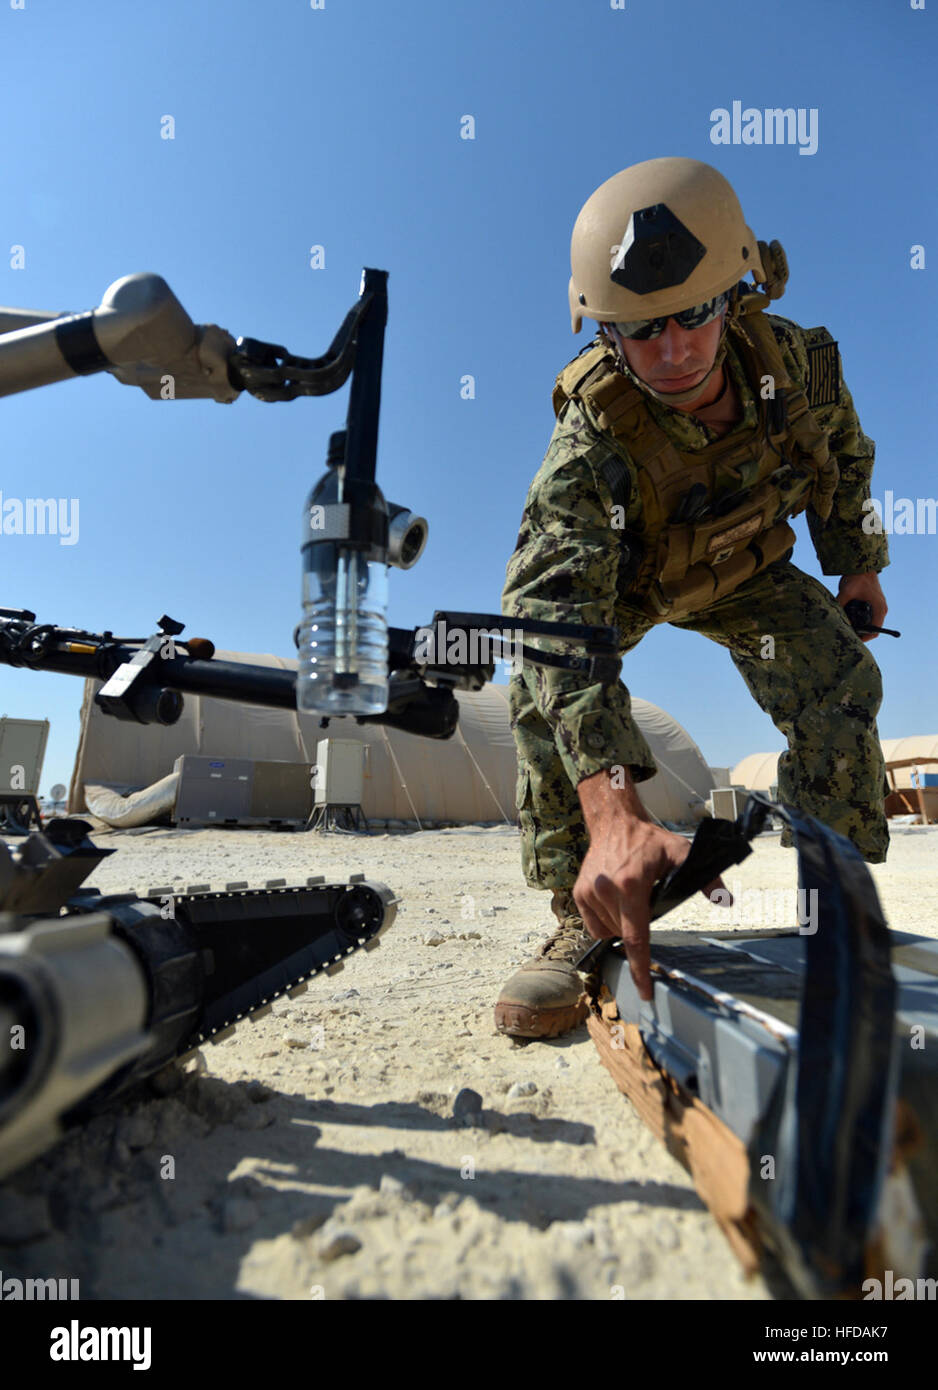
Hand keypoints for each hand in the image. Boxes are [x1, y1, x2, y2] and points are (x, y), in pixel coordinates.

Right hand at [573, 819, 726, 1002]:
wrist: (615, 822)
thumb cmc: (649, 840)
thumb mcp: (682, 852)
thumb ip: (704, 877)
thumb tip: (726, 900)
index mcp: (631, 886)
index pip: (635, 938)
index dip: (641, 968)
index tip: (644, 991)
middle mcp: (606, 891)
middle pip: (623, 935)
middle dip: (637, 930)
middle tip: (647, 903)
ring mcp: (589, 892)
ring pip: (607, 932)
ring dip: (621, 926)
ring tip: (630, 900)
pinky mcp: (579, 892)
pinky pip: (593, 924)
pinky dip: (606, 922)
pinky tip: (616, 904)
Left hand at [838, 571, 886, 642]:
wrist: (861, 565)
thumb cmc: (857, 577)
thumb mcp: (846, 592)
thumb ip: (840, 604)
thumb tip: (832, 617)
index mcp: (879, 608)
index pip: (875, 630)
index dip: (864, 638)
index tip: (852, 639)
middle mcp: (881, 608)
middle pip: (872, 628)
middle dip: (860, 632)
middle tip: (846, 633)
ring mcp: (878, 605)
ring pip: (870, 622)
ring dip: (860, 626)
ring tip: (846, 626)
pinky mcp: (874, 602)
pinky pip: (868, 615)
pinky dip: (860, 619)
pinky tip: (848, 618)